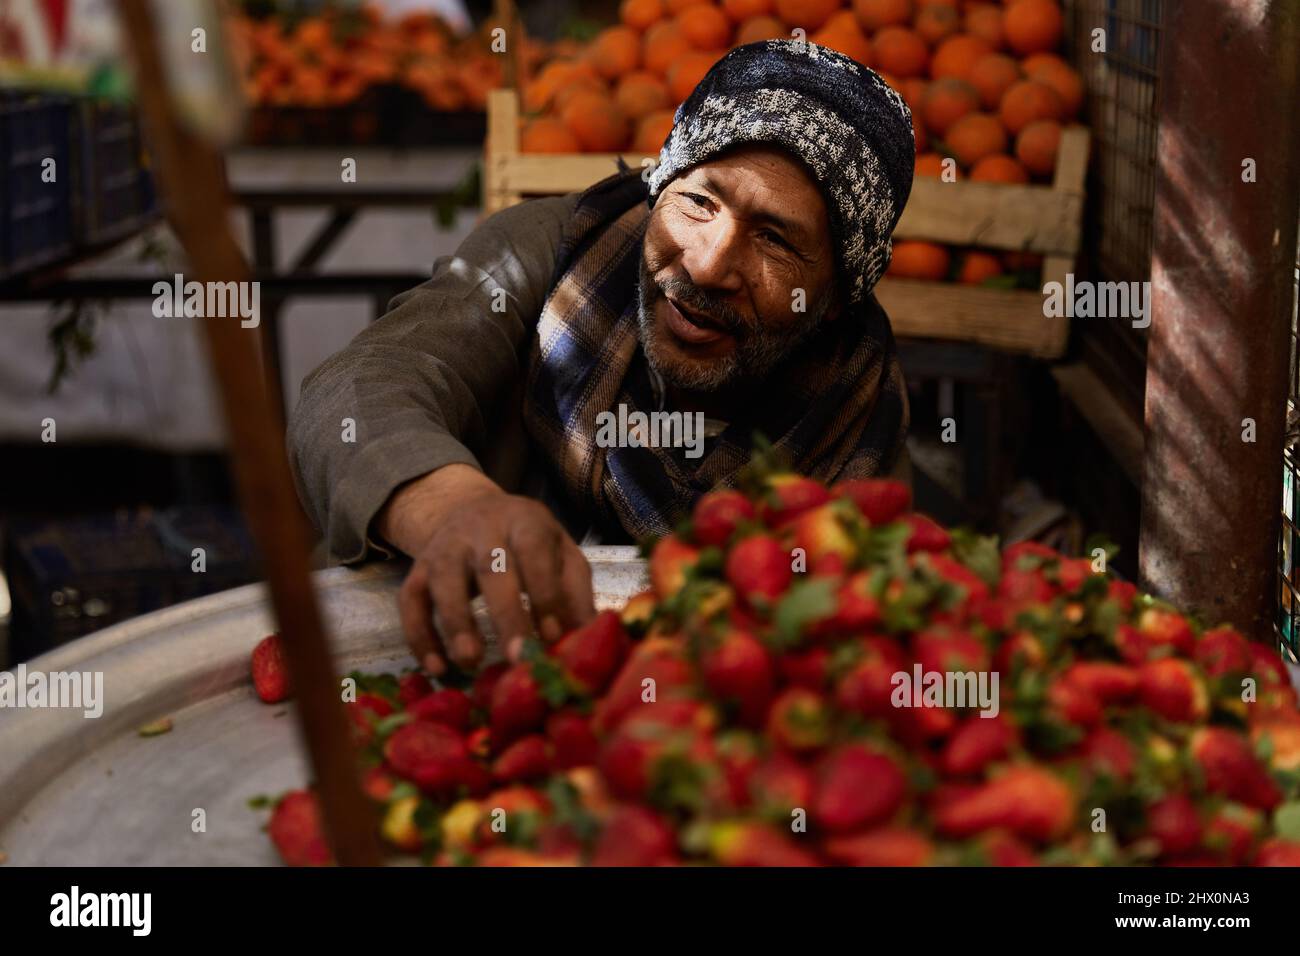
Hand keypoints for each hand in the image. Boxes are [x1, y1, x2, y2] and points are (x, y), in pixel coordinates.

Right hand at [377, 465, 595, 674]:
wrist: (474, 511)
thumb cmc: (530, 544)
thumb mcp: (562, 554)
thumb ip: (574, 592)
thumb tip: (588, 637)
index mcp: (524, 521)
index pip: (534, 551)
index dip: (543, 593)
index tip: (553, 636)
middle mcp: (481, 528)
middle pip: (490, 568)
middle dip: (505, 614)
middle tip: (517, 657)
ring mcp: (445, 547)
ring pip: (444, 581)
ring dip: (456, 623)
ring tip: (470, 662)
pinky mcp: (417, 570)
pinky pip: (411, 602)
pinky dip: (419, 636)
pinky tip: (437, 668)